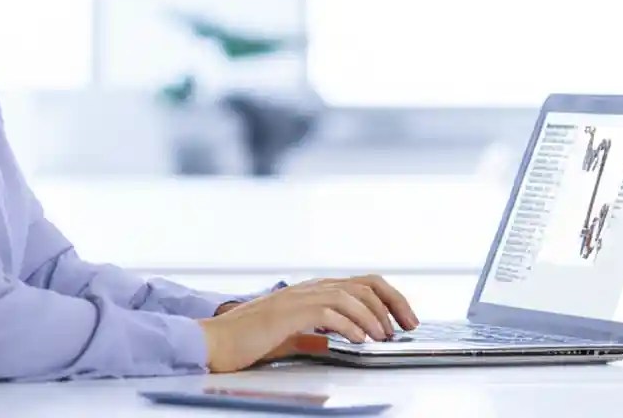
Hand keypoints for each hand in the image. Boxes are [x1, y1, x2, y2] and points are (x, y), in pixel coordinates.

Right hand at [197, 275, 419, 372]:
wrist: (216, 340)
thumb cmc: (249, 339)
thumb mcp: (292, 335)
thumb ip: (316, 333)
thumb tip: (340, 340)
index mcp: (312, 289)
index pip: (362, 282)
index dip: (389, 297)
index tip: (406, 319)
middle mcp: (309, 287)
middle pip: (364, 283)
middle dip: (392, 303)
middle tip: (406, 327)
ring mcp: (299, 297)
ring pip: (350, 295)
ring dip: (373, 316)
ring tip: (384, 337)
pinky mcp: (289, 312)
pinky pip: (329, 312)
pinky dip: (351, 325)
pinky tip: (360, 340)